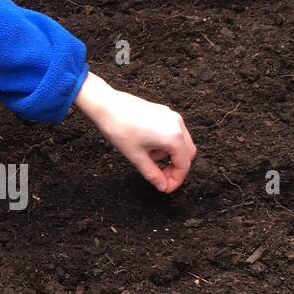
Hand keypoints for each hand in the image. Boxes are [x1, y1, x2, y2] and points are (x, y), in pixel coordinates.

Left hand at [74, 72, 195, 192]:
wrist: (107, 106)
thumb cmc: (120, 129)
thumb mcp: (136, 157)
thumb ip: (153, 174)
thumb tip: (162, 186)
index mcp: (173, 137)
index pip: (184, 165)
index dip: (176, 180)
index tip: (165, 188)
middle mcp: (177, 125)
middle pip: (187, 154)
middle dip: (176, 168)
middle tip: (161, 178)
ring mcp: (171, 116)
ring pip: (181, 143)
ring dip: (169, 156)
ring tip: (148, 158)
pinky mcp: (164, 112)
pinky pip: (173, 132)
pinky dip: (166, 144)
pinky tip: (148, 145)